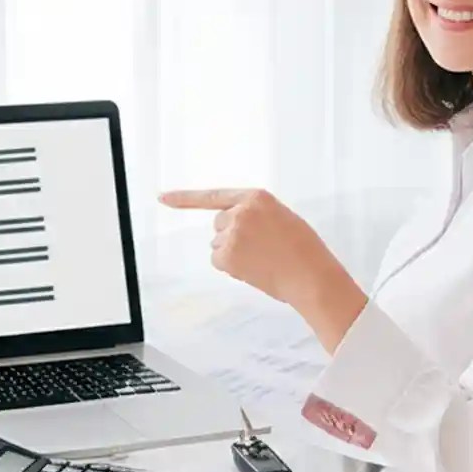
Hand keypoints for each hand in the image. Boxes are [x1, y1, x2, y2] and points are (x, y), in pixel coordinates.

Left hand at [157, 188, 367, 352]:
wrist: (311, 275)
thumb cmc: (303, 249)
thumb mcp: (281, 217)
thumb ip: (255, 213)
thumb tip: (230, 225)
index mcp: (256, 196)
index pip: (213, 195)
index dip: (184, 198)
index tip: (161, 198)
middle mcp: (240, 211)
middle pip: (219, 223)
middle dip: (233, 235)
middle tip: (261, 248)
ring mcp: (232, 233)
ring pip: (218, 243)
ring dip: (233, 251)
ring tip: (262, 258)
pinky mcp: (227, 255)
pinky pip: (218, 259)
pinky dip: (230, 266)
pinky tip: (252, 269)